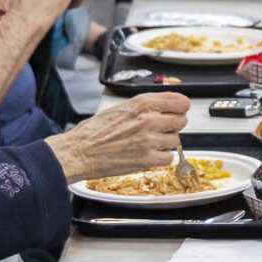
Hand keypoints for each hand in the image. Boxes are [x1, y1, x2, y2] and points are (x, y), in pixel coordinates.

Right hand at [47, 92, 191, 178]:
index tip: (180, 109)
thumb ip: (144, 107)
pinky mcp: (147, 160)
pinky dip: (162, 157)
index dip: (181, 107)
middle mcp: (148, 120)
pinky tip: (149, 154)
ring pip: (175, 140)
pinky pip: (169, 158)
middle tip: (163, 129)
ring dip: (166, 142)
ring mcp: (149, 141)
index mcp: (141, 104)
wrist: (80, 152)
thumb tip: (165, 107)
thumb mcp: (120, 108)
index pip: (179, 101)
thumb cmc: (94, 131)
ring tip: (150, 143)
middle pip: (181, 121)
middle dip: (174, 125)